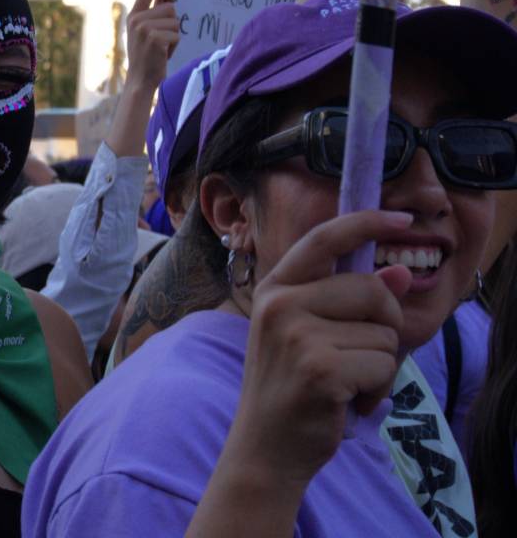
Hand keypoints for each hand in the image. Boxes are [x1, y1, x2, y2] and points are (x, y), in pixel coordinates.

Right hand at [125, 0, 179, 93]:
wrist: (140, 80)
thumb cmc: (146, 56)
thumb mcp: (142, 32)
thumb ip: (152, 15)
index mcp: (133, 16)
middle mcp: (136, 20)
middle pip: (169, 7)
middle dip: (172, 22)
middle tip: (163, 39)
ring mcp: (144, 29)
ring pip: (175, 22)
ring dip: (174, 35)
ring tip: (163, 48)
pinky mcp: (155, 39)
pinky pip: (176, 35)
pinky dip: (174, 46)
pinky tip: (164, 55)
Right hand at [226, 210, 414, 489]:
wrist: (265, 446)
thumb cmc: (292, 387)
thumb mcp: (312, 334)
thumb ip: (351, 301)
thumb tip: (401, 272)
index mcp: (275, 288)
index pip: (324, 239)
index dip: (366, 223)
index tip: (401, 219)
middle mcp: (279, 304)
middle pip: (372, 289)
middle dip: (385, 325)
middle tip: (360, 357)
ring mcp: (296, 335)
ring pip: (384, 333)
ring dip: (380, 366)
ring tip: (346, 385)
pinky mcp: (319, 369)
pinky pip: (384, 366)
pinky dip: (379, 390)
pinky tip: (348, 402)